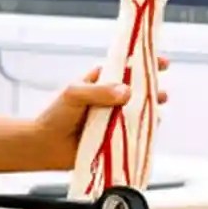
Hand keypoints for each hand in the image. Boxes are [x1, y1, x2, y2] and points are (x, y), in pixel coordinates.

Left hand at [30, 61, 169, 169]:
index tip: (163, 62)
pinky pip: (134, 135)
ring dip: (151, 113)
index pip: (125, 69)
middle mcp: (110, 99)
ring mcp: (114, 119)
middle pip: (138, 92)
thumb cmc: (55, 115)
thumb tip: (127, 91)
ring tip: (156, 114)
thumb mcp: (74, 94)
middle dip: (153, 91)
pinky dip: (144, 133)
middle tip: (162, 94)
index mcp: (100, 82)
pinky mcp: (115, 139)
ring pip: (139, 113)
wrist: (44, 145)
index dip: (144, 64)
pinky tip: (149, 132)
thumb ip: (99, 92)